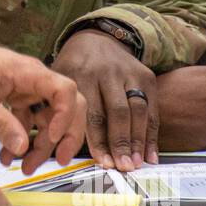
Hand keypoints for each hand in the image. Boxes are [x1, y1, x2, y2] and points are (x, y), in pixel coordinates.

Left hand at [0, 32, 86, 173]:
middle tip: (58, 162)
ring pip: (47, 119)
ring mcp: (25, 89)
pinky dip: (20, 139)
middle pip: (65, 107)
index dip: (66, 116)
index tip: (53, 138)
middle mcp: (33, 80)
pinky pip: (27, 121)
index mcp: (28, 72)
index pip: (65, 91)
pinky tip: (7, 156)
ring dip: (40, 144)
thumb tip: (23, 148)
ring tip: (25, 168)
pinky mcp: (14, 97)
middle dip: (65, 136)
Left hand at [52, 30, 157, 171]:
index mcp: (80, 74)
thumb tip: (54, 149)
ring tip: (137, 164)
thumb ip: (57, 108)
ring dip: (138, 140)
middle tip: (123, 167)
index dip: (97, 140)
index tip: (102, 163)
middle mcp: (106, 72)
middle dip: (120, 142)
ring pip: (137, 110)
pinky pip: (151, 108)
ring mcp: (129, 73)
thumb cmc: (72, 69)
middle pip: (117, 112)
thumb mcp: (58, 79)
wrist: (97, 38)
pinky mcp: (146, 75)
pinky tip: (150, 154)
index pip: (90, 112)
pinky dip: (151, 133)